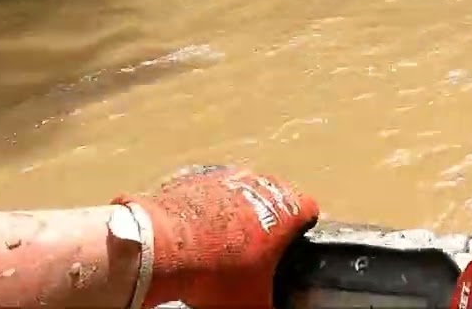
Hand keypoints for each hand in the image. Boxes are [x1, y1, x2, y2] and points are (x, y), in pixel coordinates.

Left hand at [113, 166, 319, 308]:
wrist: (161, 247)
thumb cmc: (216, 273)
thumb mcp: (251, 302)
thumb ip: (270, 302)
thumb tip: (270, 305)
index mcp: (288, 211)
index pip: (310, 211)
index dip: (302, 229)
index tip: (290, 246)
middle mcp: (264, 184)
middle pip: (277, 197)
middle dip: (269, 220)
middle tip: (254, 249)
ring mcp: (229, 176)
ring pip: (243, 192)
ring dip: (238, 211)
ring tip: (221, 242)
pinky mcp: (197, 176)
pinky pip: (211, 191)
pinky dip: (207, 208)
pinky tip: (195, 234)